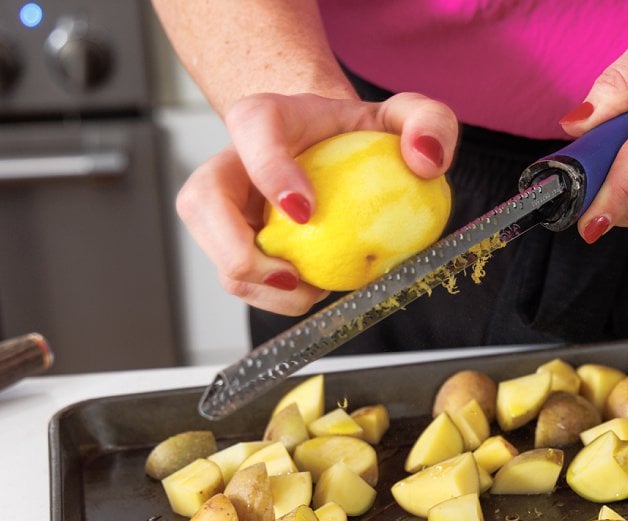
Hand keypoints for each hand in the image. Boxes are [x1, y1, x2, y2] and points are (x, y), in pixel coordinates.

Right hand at [176, 91, 458, 314]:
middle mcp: (230, 162)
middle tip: (295, 277)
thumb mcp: (403, 117)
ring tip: (312, 289)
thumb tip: (427, 160)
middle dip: (237, 252)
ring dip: (259, 288)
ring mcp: (224, 210)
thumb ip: (427, 123)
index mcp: (265, 118)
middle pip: (200, 203)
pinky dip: (274, 297)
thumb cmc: (360, 135)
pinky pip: (241, 281)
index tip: (307, 211)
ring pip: (214, 254)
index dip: (271, 173)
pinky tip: (313, 290)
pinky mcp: (233, 246)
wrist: (330, 151)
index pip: (254, 132)